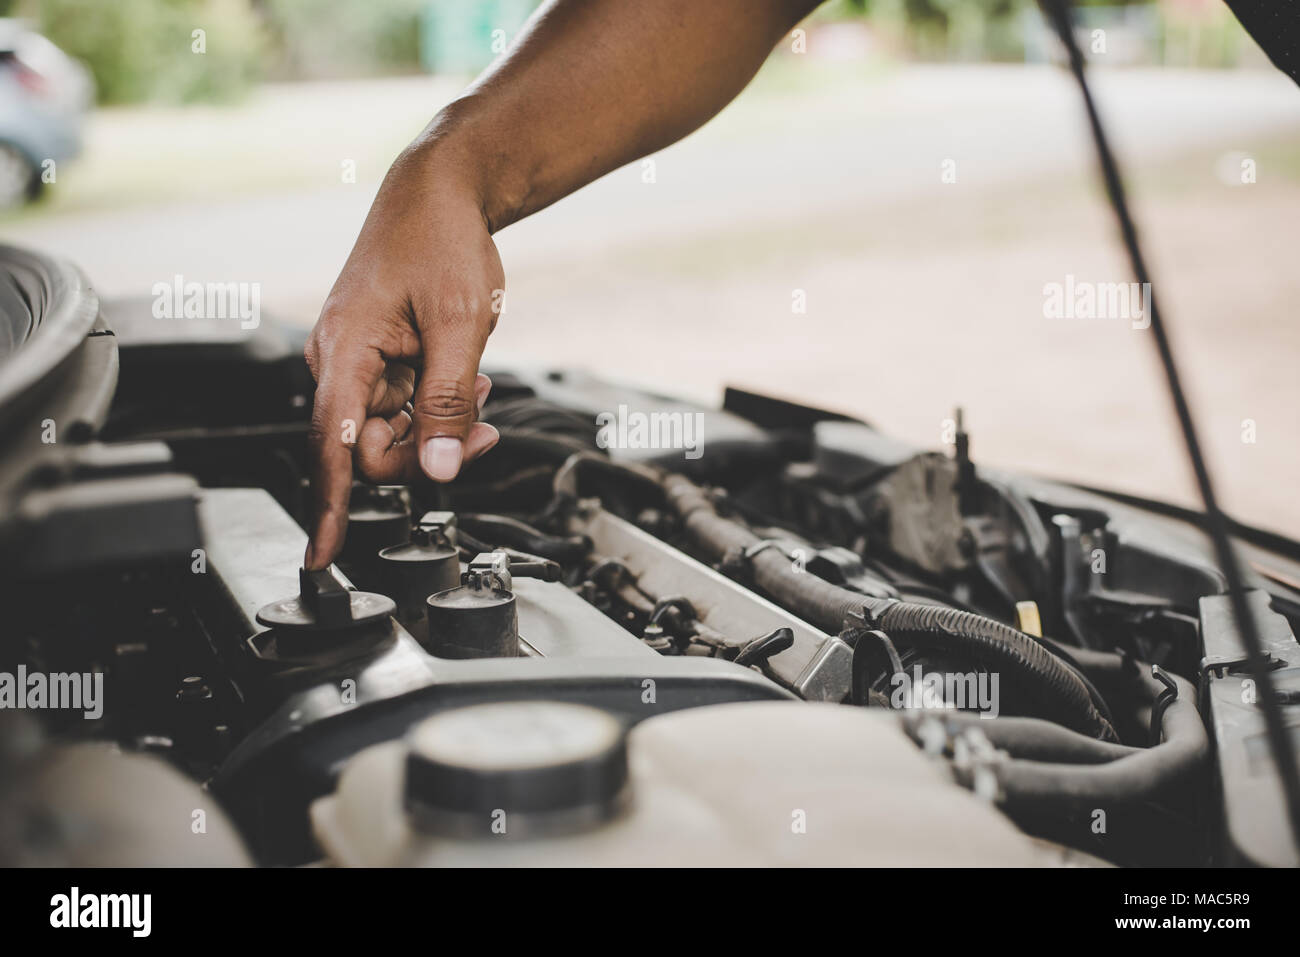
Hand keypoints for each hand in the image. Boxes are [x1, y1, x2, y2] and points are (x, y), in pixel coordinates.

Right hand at [303, 144, 502, 569]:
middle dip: (430, 446)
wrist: (441, 191)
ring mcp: (357, 362)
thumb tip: (438, 471)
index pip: (333, 447)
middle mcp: (339, 362)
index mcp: (345, 352)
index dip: (331, 507)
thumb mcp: (462, 326)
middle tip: (482, 422)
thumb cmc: (442, 242)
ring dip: (439, 421)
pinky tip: (465, 375)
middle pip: (374, 448)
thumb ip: (446, 403)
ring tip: (477, 380)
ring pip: (393, 430)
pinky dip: (436, 403)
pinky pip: (402, 406)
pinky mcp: (377, 360)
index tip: (322, 556)